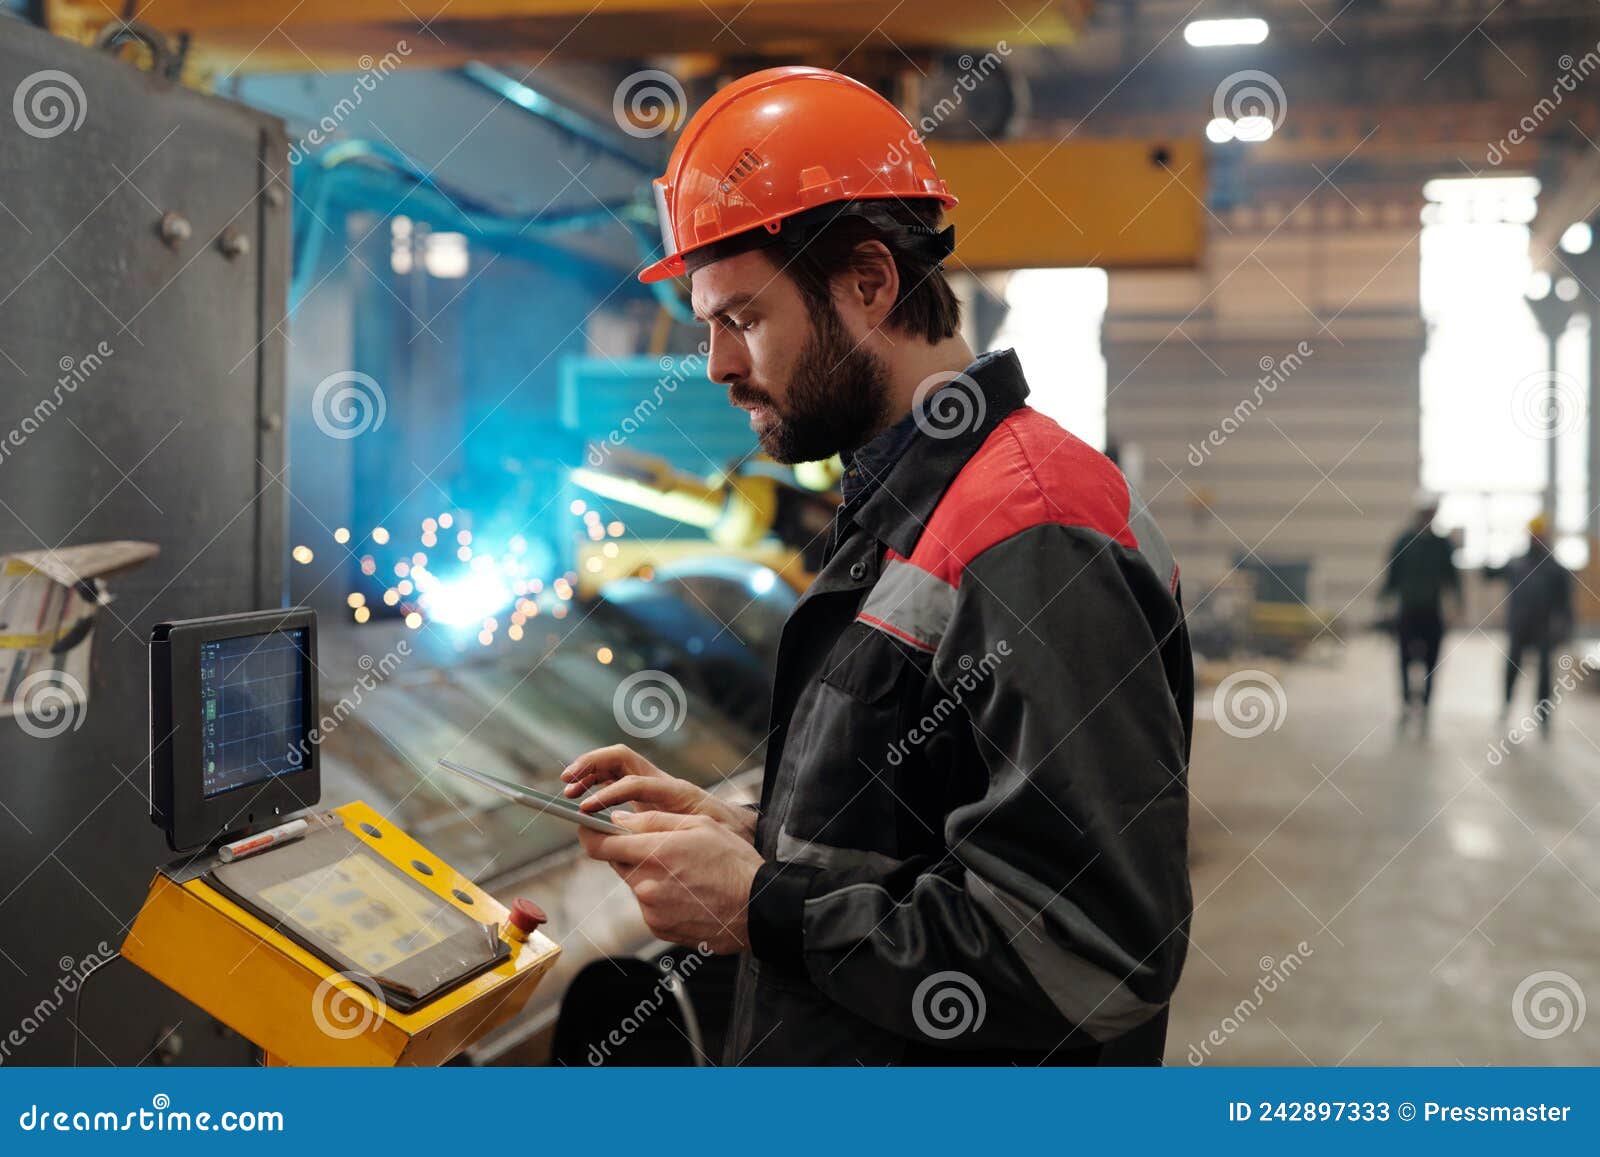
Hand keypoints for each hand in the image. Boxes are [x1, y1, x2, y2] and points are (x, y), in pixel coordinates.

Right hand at [560, 744, 755, 842]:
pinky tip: (583, 802)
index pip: (635, 781)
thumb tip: (640, 836)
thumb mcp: (706, 835)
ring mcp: (652, 785)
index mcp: (674, 790)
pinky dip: (597, 784)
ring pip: (615, 766)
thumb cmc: (725, 832)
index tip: (588, 809)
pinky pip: (617, 779)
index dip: (610, 793)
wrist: (738, 826)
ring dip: (589, 773)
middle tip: (568, 785)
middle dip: (591, 766)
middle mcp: (660, 782)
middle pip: (620, 759)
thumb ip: (675, 833)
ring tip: (568, 790)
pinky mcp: (646, 794)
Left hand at [578, 811, 762, 954]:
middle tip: (658, 847)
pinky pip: (648, 905)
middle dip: (629, 851)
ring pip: (635, 883)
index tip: (586, 825)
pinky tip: (687, 892)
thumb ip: (652, 821)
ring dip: (648, 874)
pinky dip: (660, 896)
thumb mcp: (698, 825)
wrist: (759, 907)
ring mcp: (651, 910)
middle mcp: (646, 884)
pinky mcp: (658, 928)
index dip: (588, 833)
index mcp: (654, 854)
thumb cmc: (734, 862)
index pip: (600, 844)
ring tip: (684, 872)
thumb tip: (616, 819)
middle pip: (617, 862)